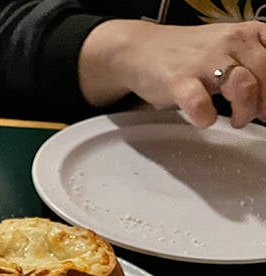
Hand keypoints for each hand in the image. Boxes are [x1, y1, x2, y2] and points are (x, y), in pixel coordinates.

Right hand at [79, 19, 265, 128]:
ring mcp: (205, 62)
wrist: (142, 50)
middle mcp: (230, 43)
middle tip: (259, 116)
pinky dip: (206, 117)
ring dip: (245, 110)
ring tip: (237, 120)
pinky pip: (200, 103)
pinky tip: (205, 119)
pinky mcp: (180, 81)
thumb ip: (253, 64)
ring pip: (243, 86)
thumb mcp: (228, 49)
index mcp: (246, 34)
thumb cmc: (187, 55)